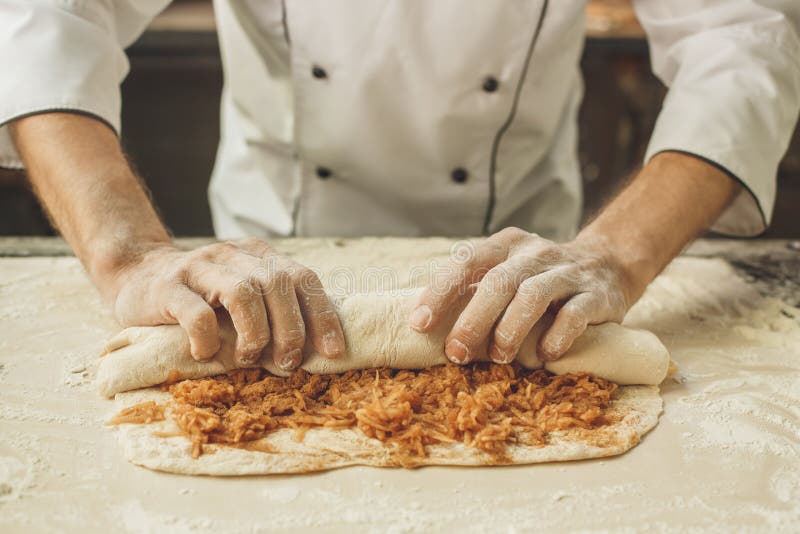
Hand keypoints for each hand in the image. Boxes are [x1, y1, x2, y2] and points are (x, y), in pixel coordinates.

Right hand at [106, 238, 344, 369]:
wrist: (135, 276)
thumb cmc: (200, 298)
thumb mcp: (242, 294)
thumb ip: (273, 308)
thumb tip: (315, 348)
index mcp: (259, 256)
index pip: (303, 278)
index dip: (322, 315)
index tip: (333, 351)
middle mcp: (233, 254)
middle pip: (278, 284)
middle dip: (292, 330)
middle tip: (288, 363)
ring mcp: (199, 267)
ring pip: (243, 293)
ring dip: (255, 334)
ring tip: (249, 359)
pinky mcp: (167, 287)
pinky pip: (197, 313)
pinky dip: (209, 340)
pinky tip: (206, 354)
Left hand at [409, 227, 634, 363]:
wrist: (608, 264)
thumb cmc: (540, 278)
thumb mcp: (508, 271)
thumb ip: (474, 288)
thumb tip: (423, 322)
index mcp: (506, 244)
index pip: (467, 262)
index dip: (440, 292)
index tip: (419, 324)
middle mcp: (534, 253)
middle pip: (498, 282)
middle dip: (473, 320)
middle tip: (456, 353)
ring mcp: (566, 272)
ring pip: (533, 295)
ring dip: (510, 329)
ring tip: (498, 357)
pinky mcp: (595, 294)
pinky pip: (574, 314)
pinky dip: (557, 336)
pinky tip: (545, 356)